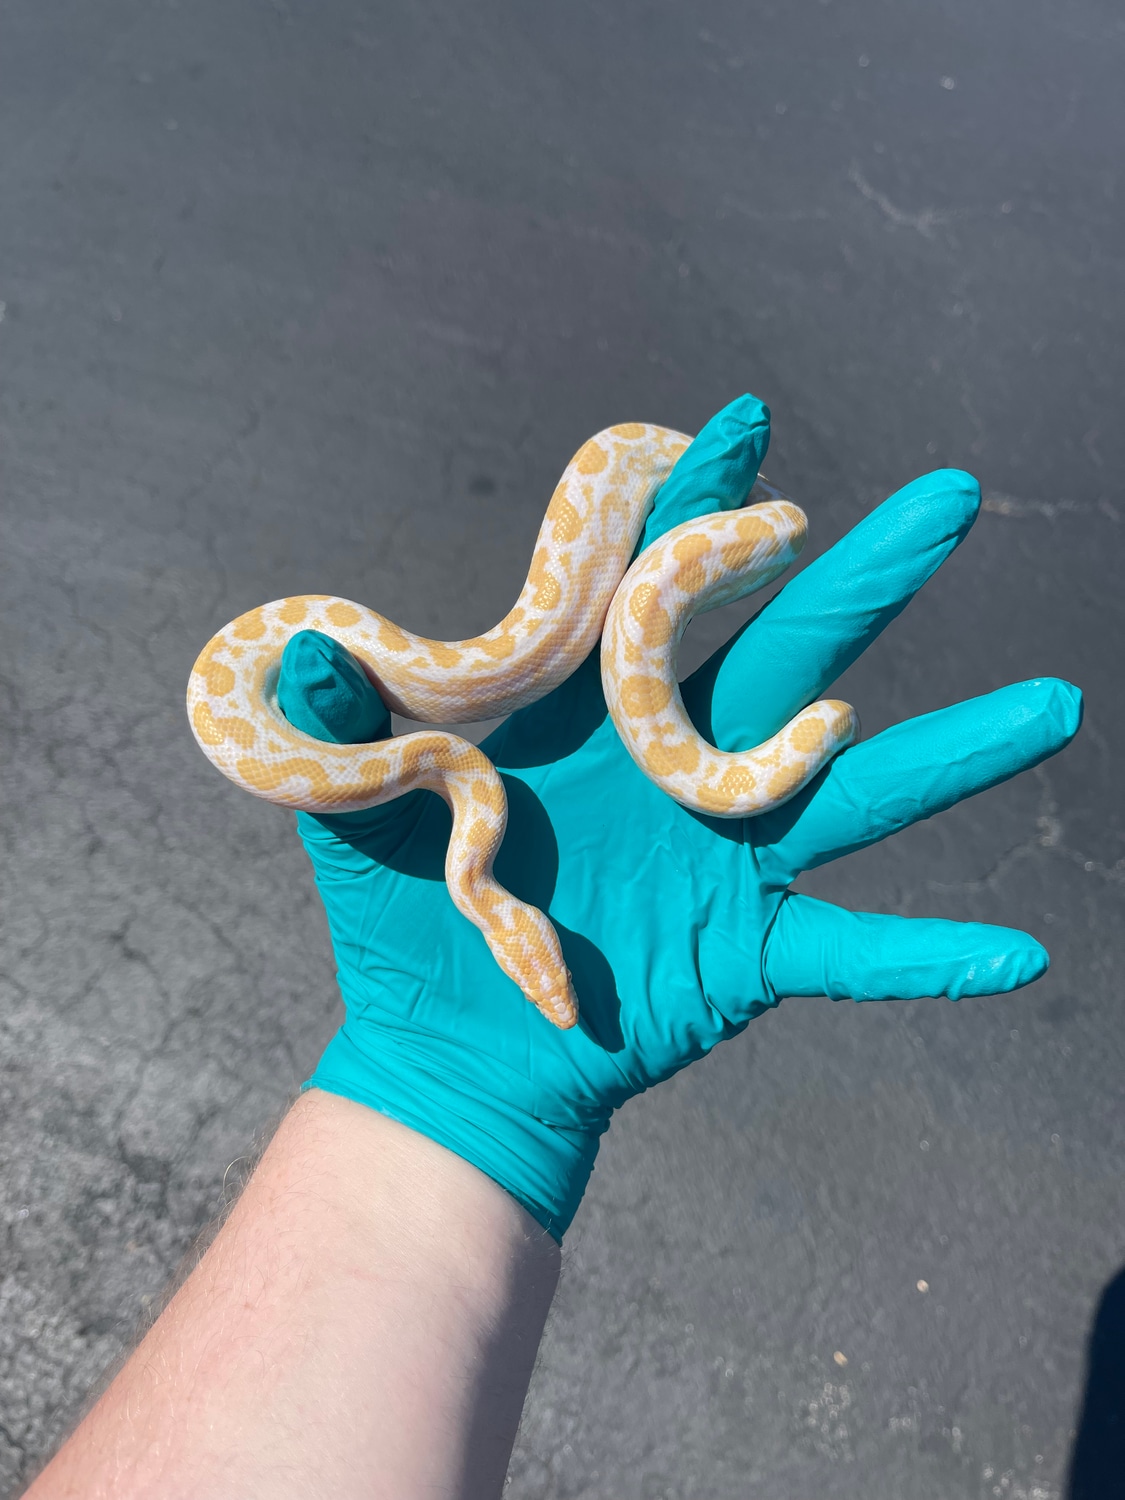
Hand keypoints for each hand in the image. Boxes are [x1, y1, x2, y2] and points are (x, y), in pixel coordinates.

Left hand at [279, 396, 1080, 1236]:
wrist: (449, 1049)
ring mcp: (731, 855)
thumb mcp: (358, 816)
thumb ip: (344, 729)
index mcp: (598, 714)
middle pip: (792, 650)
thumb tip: (296, 649)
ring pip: (861, 786)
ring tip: (1055, 707)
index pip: (658, 585)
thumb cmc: (404, 925)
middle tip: (950, 498)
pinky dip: (933, 958)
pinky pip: (856, 954)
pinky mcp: (752, 952)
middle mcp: (685, 765)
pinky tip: (1025, 962)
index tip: (742, 420)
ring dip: (959, 751)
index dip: (699, 505)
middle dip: (868, 576)